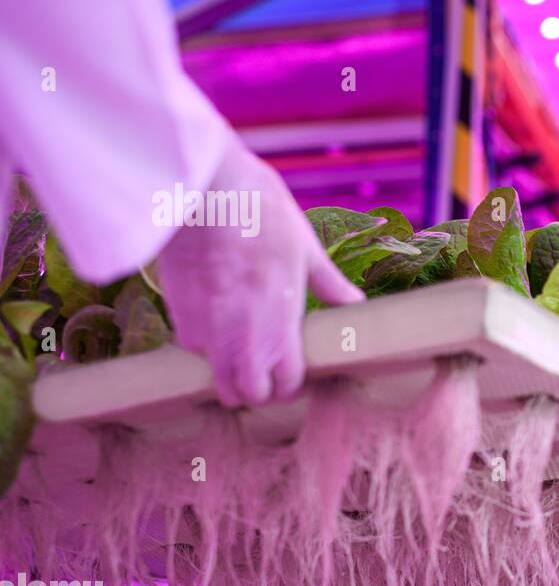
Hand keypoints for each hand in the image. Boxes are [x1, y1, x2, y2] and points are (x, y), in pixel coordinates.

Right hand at [156, 143, 362, 405]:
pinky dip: (204, 340)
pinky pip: (192, 345)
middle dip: (254, 388)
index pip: (284, 388)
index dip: (289, 383)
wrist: (203, 189)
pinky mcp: (177, 315)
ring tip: (239, 341)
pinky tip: (215, 314)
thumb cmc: (263, 215)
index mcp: (279, 329)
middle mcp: (240, 341)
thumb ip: (329, 285)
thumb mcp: (306, 250)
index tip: (291, 367)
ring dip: (226, 368)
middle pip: (245, 395)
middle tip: (263, 365)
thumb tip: (355, 302)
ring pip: (214, 375)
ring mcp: (205, 332)